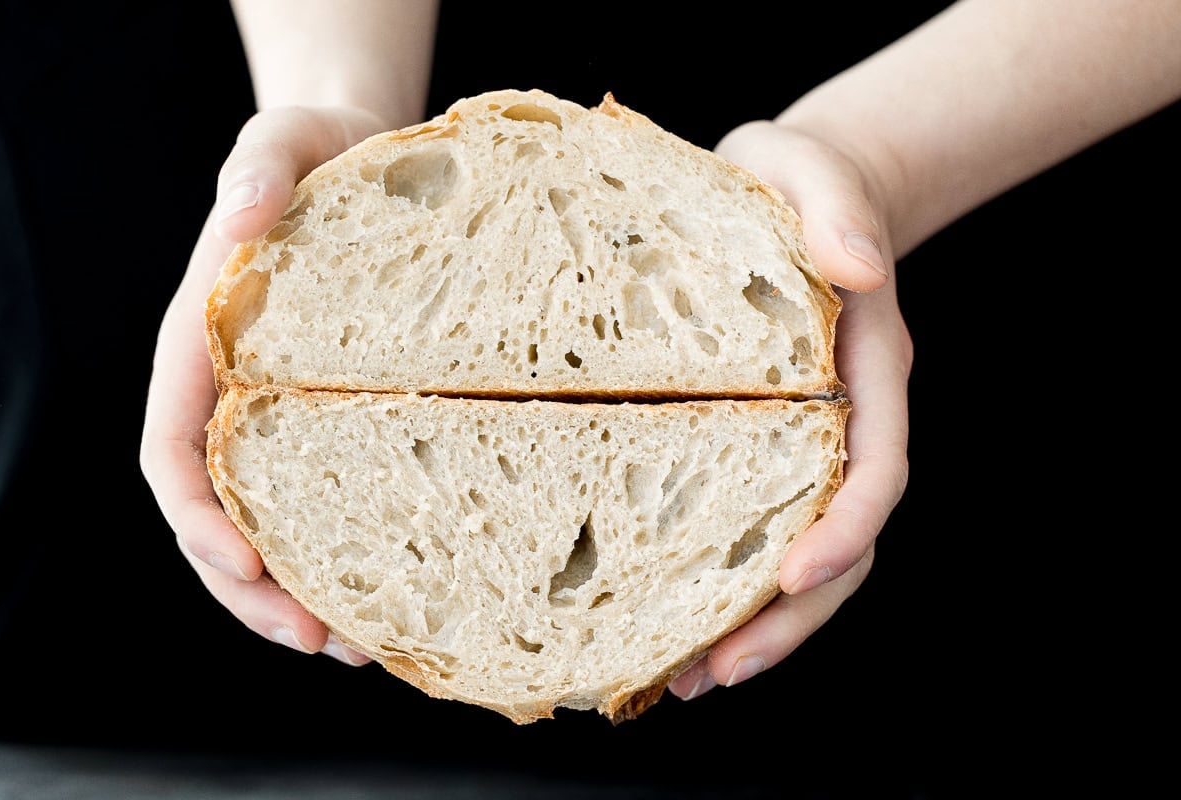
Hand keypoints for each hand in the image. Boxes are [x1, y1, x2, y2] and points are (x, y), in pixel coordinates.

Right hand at [140, 106, 395, 665]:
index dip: (200, 522)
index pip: (174, 453)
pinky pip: (330, 504)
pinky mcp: (336, 422)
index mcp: (201, 348)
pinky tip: (395, 594)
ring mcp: (282, 418)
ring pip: (275, 529)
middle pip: (219, 518)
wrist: (361, 155)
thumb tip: (246, 210)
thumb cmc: (319, 152)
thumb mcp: (286, 143)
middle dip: (256, 592)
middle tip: (318, 642)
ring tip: (360, 648)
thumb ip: (260, 170)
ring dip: (305, 596)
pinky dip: (349, 557)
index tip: (247, 568)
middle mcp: (233, 397)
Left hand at [669, 121, 912, 699]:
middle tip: (721, 671)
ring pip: (798, 555)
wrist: (787, 193)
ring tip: (686, 678)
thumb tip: (860, 270)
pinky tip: (666, 620)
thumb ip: (837, 209)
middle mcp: (844, 420)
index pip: (874, 467)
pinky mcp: (757, 449)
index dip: (842, 530)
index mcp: (866, 368)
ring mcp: (805, 442)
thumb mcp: (809, 169)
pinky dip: (719, 584)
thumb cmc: (791, 181)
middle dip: (790, 618)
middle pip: (842, 541)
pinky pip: (751, 529)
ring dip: (755, 625)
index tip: (793, 578)